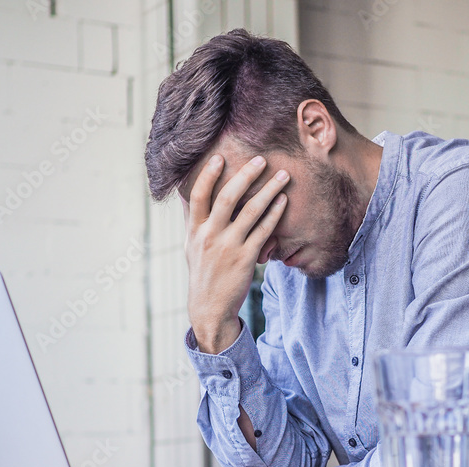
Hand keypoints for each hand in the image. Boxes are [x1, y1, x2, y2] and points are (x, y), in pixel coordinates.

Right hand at [184, 153, 289, 353]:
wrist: (209, 307)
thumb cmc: (202, 273)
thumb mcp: (190, 245)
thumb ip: (191, 219)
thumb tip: (185, 193)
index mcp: (195, 230)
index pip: (198, 195)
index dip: (208, 174)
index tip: (220, 157)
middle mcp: (210, 236)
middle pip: (228, 198)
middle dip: (246, 175)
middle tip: (261, 159)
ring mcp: (229, 247)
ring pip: (250, 212)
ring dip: (269, 190)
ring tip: (283, 175)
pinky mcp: (246, 259)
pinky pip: (264, 231)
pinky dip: (275, 214)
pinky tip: (284, 202)